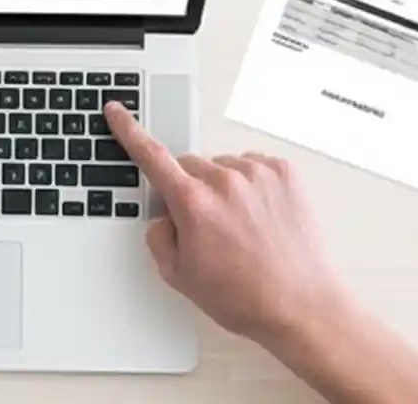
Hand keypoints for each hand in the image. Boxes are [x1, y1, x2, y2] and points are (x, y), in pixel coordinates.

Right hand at [104, 102, 346, 342]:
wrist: (300, 306)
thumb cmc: (243, 296)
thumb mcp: (179, 275)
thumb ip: (159, 235)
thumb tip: (164, 215)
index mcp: (192, 203)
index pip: (150, 156)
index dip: (128, 130)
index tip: (117, 111)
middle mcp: (224, 181)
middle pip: (188, 166)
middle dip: (189, 190)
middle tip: (206, 227)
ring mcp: (257, 174)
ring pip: (222, 166)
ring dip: (222, 187)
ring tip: (239, 226)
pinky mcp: (284, 173)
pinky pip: (253, 166)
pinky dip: (250, 185)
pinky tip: (258, 216)